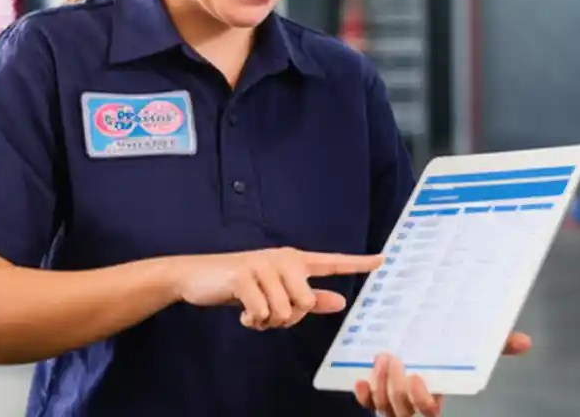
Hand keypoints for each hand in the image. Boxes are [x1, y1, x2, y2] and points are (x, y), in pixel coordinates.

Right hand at [171, 247, 382, 329]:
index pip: (332, 261)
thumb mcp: (277, 293)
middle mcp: (283, 258)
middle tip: (267, 309)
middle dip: (287, 318)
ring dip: (267, 320)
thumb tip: (342, 301)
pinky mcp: (244, 276)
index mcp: (294, 261)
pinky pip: (262, 313)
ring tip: (253, 307)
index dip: (358, 263)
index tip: (382, 260)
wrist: (197, 277)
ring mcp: (263, 265)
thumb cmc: (241, 286)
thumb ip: (310, 298)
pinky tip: (242, 310)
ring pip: (284, 312)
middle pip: (306, 303)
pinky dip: (253, 320)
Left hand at [353, 332, 533, 416]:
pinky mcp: (376, 394)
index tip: (418, 377)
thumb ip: (496, 345)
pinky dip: (364, 395)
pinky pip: (368, 404)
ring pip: (383, 407)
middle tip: (390, 357)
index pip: (429, 411)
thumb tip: (526, 342)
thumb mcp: (471, 347)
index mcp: (436, 394)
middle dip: (393, 388)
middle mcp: (414, 402)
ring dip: (379, 385)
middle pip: (401, 410)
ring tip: (380, 357)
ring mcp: (393, 401)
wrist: (419, 341)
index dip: (422, 400)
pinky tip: (360, 379)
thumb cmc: (448, 349)